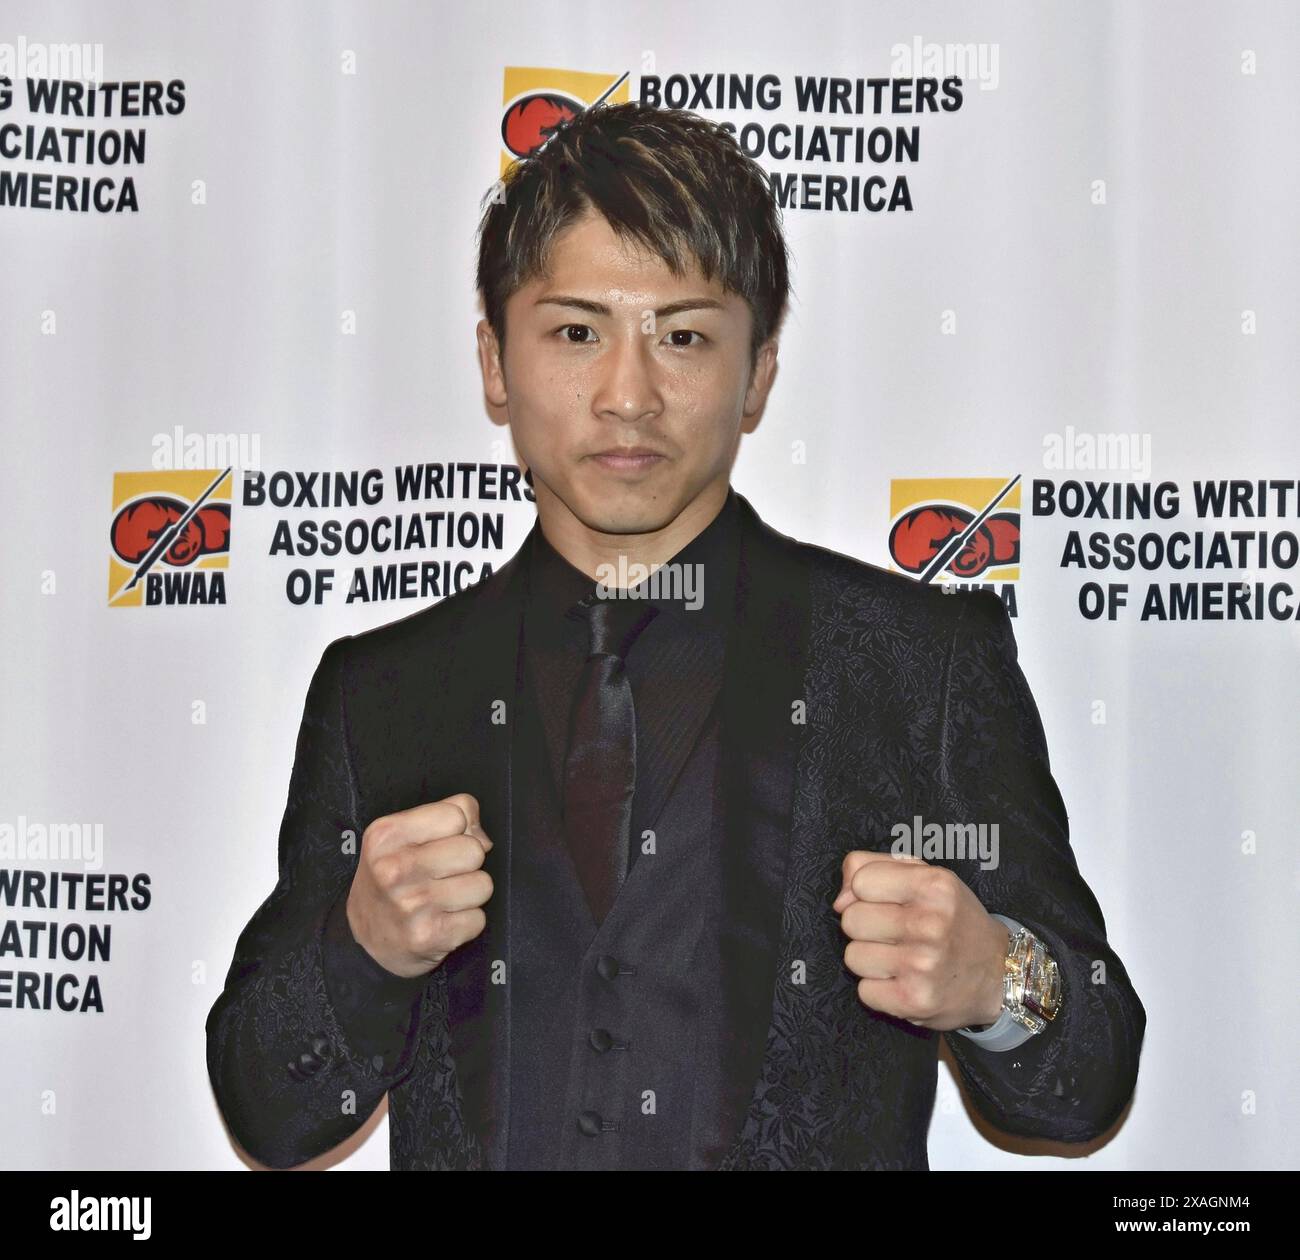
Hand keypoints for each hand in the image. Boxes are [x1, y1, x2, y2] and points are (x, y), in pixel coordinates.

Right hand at [345, 792, 493, 978]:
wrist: (364, 942)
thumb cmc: (391, 880)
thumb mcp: (402, 836)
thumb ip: (447, 815)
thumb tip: (484, 839)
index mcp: (387, 835)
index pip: (457, 814)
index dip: (457, 828)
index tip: (439, 845)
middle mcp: (395, 869)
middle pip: (474, 850)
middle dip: (466, 862)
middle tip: (442, 875)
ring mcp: (412, 905)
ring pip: (483, 885)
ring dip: (470, 893)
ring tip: (443, 898)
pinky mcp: (428, 936)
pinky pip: (478, 919)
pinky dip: (466, 922)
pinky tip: (442, 921)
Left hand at [832, 850, 1008, 1030]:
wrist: (1000, 972)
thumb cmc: (953, 919)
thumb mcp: (926, 876)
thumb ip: (874, 867)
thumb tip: (840, 900)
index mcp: (934, 885)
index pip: (860, 881)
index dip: (866, 892)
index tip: (888, 902)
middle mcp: (929, 923)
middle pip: (851, 920)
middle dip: (866, 927)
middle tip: (895, 933)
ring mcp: (922, 965)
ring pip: (852, 957)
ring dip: (870, 960)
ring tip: (900, 958)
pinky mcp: (915, 1000)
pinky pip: (864, 991)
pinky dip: (879, 989)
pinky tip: (903, 981)